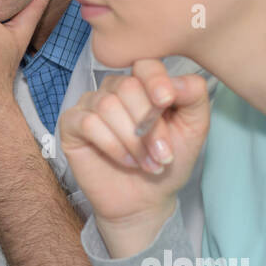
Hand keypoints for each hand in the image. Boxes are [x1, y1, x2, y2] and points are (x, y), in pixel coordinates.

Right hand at [57, 59, 210, 228]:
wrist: (145, 200)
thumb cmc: (168, 161)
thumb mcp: (194, 129)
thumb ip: (193, 98)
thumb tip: (177, 82)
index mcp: (144, 83)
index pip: (146, 65)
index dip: (156, 80)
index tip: (166, 102)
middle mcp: (115, 88)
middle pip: (127, 87)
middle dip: (149, 126)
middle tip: (163, 155)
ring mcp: (90, 104)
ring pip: (107, 105)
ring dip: (132, 141)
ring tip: (147, 163)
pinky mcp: (71, 124)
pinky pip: (89, 123)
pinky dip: (112, 145)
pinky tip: (126, 161)